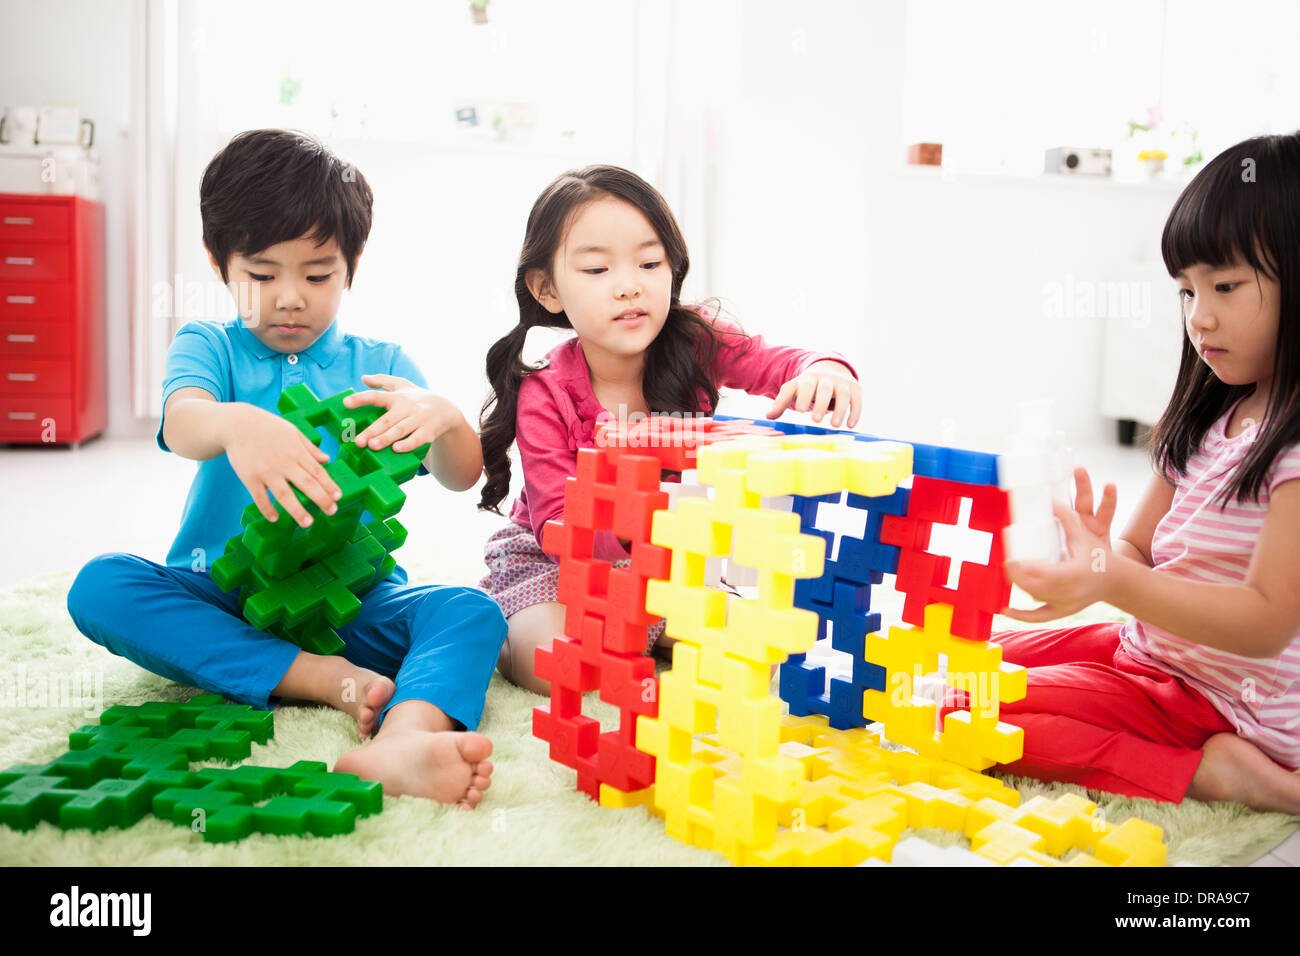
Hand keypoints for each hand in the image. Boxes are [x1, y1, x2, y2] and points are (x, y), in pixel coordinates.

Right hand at [222, 405, 342, 527]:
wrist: (236, 424)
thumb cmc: (268, 427)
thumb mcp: (292, 431)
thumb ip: (309, 447)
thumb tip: (327, 460)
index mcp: (296, 451)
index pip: (317, 471)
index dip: (329, 485)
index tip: (338, 497)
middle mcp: (283, 462)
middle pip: (306, 484)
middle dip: (321, 499)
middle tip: (332, 511)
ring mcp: (266, 471)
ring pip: (284, 495)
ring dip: (297, 510)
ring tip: (307, 523)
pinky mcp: (249, 477)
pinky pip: (260, 497)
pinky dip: (267, 509)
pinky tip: (275, 518)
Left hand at [342, 373, 463, 452]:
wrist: (446, 410)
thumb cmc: (418, 399)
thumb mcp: (402, 385)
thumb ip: (383, 381)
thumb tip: (363, 378)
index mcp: (397, 398)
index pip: (376, 396)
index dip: (361, 399)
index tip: (346, 402)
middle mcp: (406, 408)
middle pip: (387, 419)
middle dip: (372, 430)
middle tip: (358, 441)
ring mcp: (418, 420)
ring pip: (400, 430)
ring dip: (386, 438)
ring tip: (372, 446)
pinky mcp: (428, 432)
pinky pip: (417, 439)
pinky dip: (408, 444)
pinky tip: (397, 449)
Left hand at [766, 362, 861, 428]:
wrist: (831, 370)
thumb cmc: (808, 386)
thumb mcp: (794, 390)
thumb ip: (781, 402)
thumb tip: (768, 416)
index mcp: (808, 379)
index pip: (805, 385)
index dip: (803, 396)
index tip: (800, 410)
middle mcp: (826, 379)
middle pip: (824, 389)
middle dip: (820, 403)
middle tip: (815, 420)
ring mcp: (841, 383)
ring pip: (843, 393)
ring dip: (840, 409)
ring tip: (834, 425)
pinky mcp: (855, 388)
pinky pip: (857, 399)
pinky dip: (855, 411)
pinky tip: (851, 425)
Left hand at [1003, 467, 1116, 622]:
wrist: (1114, 580)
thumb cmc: (1098, 555)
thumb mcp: (1084, 535)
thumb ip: (1068, 518)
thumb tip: (1050, 500)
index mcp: (1077, 572)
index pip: (1051, 574)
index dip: (1031, 570)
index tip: (1014, 560)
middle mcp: (1072, 592)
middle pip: (1038, 587)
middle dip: (1017, 575)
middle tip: (1006, 560)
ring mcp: (1067, 604)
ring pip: (1036, 597)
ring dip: (1019, 584)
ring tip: (1008, 570)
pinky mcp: (1062, 612)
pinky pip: (1039, 617)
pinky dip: (1021, 616)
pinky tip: (1005, 610)